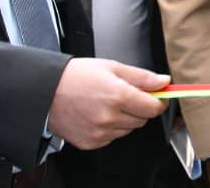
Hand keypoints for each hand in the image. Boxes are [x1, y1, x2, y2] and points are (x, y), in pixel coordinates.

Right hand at [47, 58, 168, 149]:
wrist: (46, 91)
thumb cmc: (77, 76)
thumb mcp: (113, 67)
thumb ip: (142, 77)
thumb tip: (164, 82)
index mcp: (118, 96)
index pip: (154, 108)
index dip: (160, 101)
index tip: (159, 96)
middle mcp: (109, 118)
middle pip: (142, 120)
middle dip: (141, 108)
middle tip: (128, 95)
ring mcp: (99, 132)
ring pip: (128, 129)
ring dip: (126, 118)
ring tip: (109, 103)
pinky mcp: (90, 142)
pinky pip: (112, 137)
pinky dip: (111, 128)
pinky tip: (98, 114)